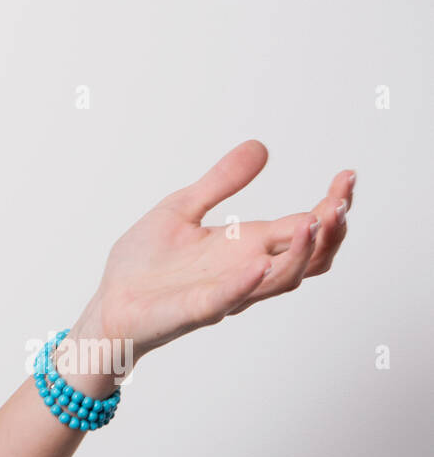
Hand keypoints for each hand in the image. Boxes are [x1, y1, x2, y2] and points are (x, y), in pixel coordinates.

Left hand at [79, 140, 353, 360]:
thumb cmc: (146, 263)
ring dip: (302, 253)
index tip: (348, 177)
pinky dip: (245, 283)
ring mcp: (224, 293)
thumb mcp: (182, 208)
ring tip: (317, 220)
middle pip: (309, 257)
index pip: (303, 227)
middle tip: (343, 200)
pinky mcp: (194, 310)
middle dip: (331, 230)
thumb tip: (260, 146)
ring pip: (280, 280)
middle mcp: (245, 271)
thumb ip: (220, 182)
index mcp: (245, 245)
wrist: (109, 302)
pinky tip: (260, 263)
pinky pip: (226, 299)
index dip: (330, 205)